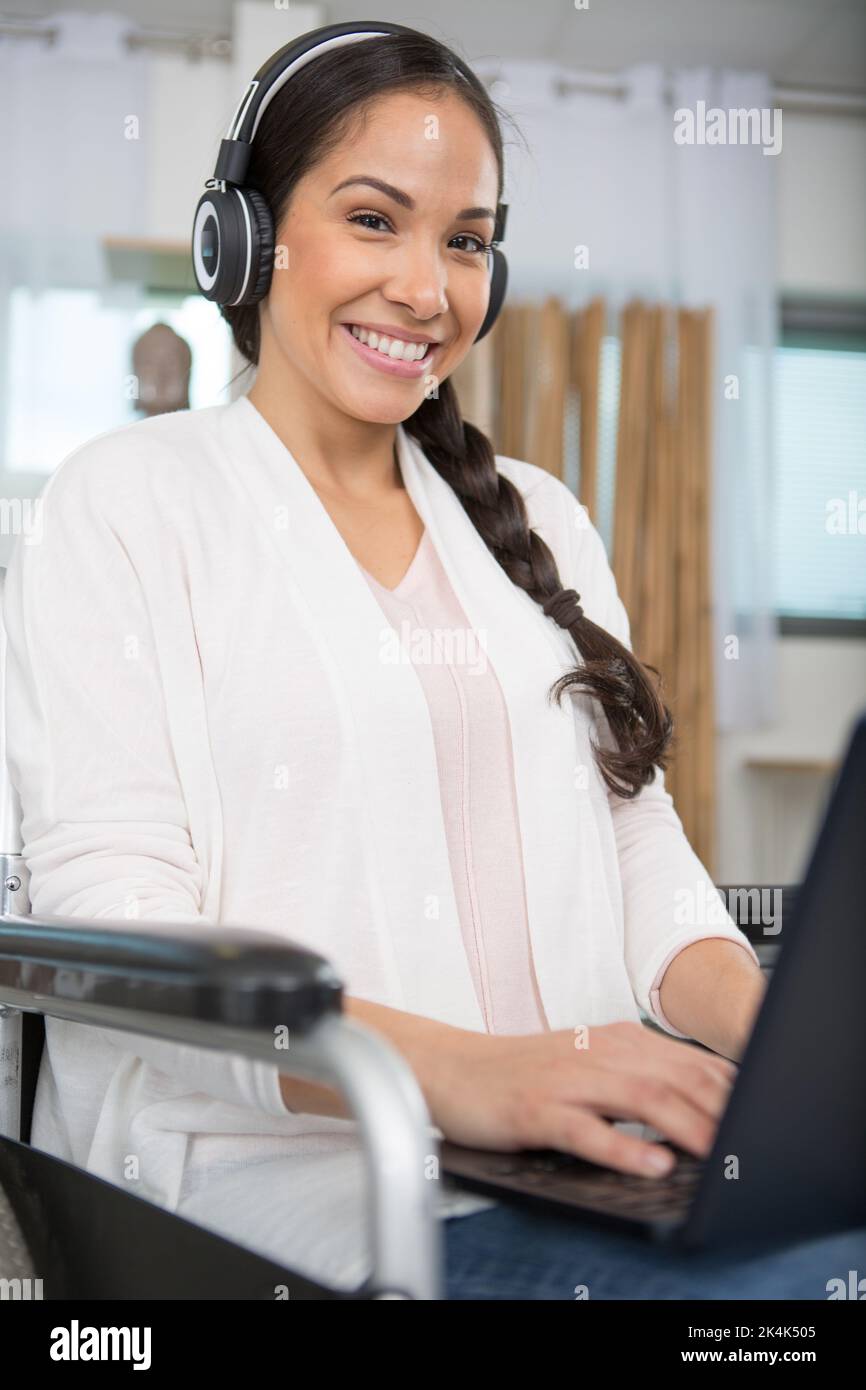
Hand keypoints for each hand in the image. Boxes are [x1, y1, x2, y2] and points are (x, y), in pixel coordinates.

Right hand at [434, 1021, 737, 1177]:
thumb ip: (642, 1077)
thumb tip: (706, 1105)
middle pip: (677, 1078)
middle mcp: (597, 1052)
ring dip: (688, 1127)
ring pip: (642, 1098)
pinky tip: (652, 1164)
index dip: (733, 1093)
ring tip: (719, 1156)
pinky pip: (587, 1130)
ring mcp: (566, 1079)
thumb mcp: (589, 1064)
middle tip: (754, 1144)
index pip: (691, 1063)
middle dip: (723, 1112)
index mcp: (617, 1039)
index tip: (762, 1120)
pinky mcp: (536, 1109)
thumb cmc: (523, 1073)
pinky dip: (624, 1148)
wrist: (450, 1068)